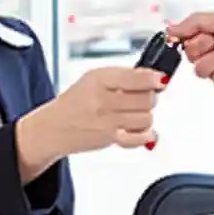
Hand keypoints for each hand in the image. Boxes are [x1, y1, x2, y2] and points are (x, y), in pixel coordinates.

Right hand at [16, 67, 164, 179]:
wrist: (54, 127)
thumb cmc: (77, 101)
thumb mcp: (95, 78)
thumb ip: (125, 76)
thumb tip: (155, 78)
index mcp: (100, 79)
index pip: (137, 77)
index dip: (154, 79)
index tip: (160, 80)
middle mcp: (103, 99)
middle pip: (147, 99)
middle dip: (150, 98)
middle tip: (143, 98)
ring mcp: (107, 121)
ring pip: (147, 118)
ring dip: (147, 116)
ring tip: (135, 113)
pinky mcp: (110, 138)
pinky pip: (140, 138)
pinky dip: (147, 135)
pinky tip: (143, 131)